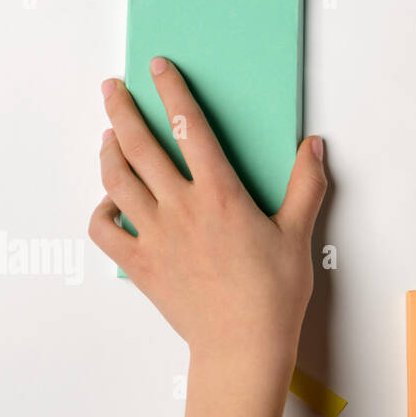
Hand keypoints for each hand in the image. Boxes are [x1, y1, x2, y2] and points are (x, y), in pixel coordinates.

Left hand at [88, 57, 326, 372]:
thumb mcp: (297, 232)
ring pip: (116, 181)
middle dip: (122, 109)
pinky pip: (104, 229)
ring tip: (109, 135)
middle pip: (140, 145)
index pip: (189, 127)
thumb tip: (314, 146)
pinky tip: (111, 201)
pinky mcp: (140, 264)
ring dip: (108, 152)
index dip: (172, 92)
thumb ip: (306, 184)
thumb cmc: (272, 293)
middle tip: (112, 87)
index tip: (159, 69)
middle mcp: (181, 208)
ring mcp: (155, 236)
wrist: (242, 347)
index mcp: (220, 193)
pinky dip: (101, 209)